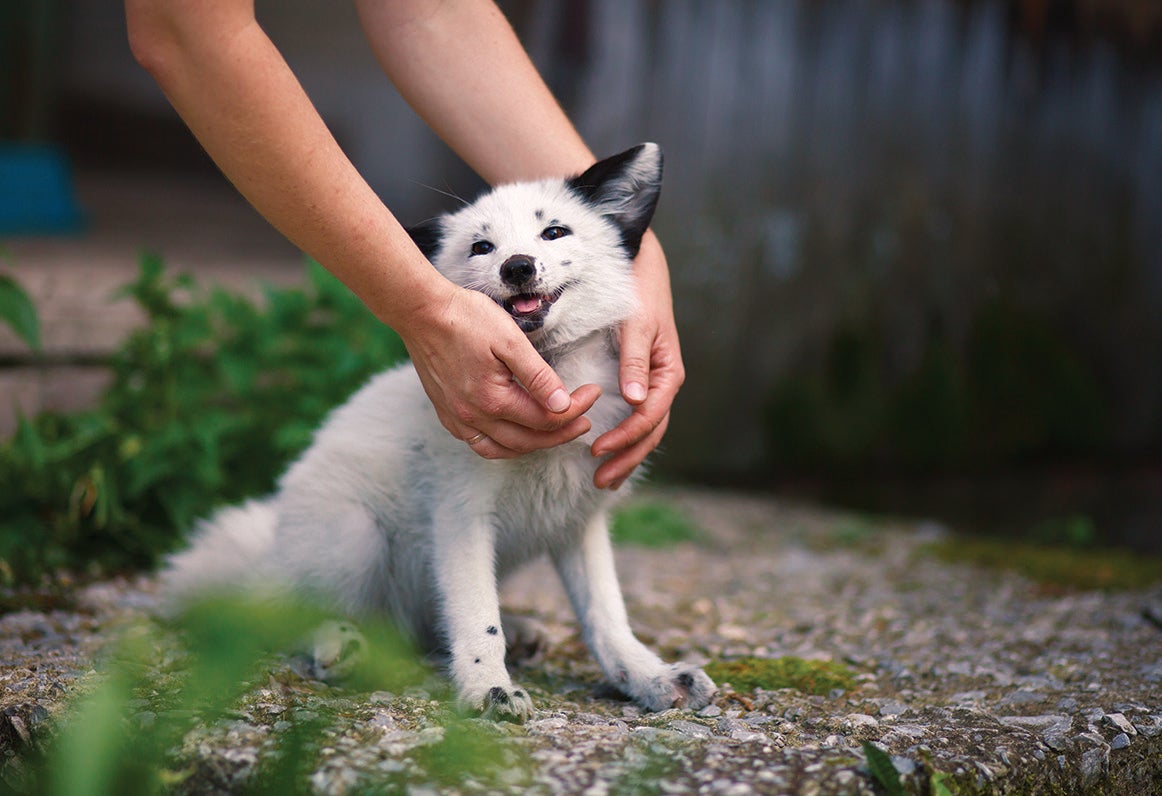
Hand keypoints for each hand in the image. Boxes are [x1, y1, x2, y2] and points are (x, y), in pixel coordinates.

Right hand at [402, 283, 600, 458]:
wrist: (421, 312)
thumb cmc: (467, 318)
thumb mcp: (510, 340)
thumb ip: (538, 376)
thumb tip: (563, 405)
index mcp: (493, 399)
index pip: (546, 418)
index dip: (575, 409)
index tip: (593, 392)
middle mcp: (473, 416)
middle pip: (529, 440)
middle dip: (562, 432)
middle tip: (585, 419)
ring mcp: (457, 419)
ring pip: (504, 449)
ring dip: (534, 444)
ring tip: (556, 431)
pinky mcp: (447, 414)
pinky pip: (480, 443)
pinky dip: (504, 445)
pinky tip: (517, 433)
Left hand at [591, 232, 684, 487]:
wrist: (639, 266)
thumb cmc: (639, 293)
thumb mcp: (637, 325)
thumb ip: (635, 360)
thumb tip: (635, 400)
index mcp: (668, 372)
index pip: (650, 415)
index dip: (626, 436)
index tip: (598, 449)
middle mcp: (663, 383)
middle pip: (651, 431)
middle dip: (627, 457)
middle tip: (600, 480)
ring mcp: (652, 384)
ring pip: (646, 430)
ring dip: (627, 455)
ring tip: (604, 479)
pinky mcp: (639, 381)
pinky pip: (636, 418)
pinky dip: (624, 438)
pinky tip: (608, 454)